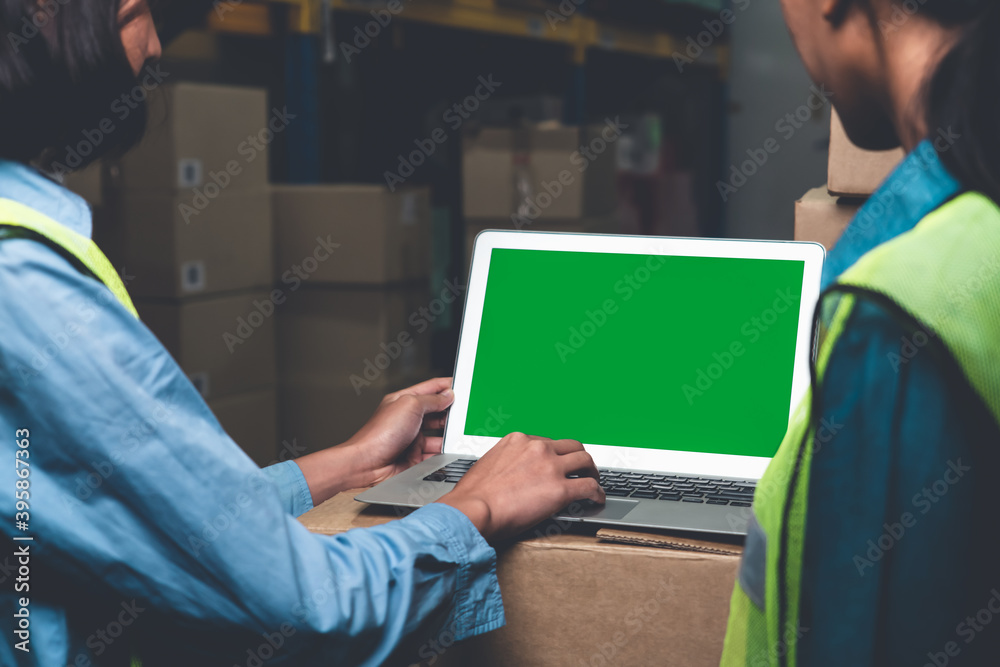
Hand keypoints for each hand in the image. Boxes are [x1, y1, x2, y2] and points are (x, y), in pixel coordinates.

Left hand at [345, 377, 454, 484]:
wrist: (366, 465)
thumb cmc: (379, 434)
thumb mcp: (409, 406)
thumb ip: (431, 400)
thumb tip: (447, 395)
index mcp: (405, 401)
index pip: (431, 388)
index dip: (447, 385)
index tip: (463, 386)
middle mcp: (408, 419)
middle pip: (437, 413)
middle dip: (451, 413)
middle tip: (466, 413)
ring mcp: (412, 439)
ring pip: (438, 435)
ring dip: (448, 436)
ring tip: (459, 435)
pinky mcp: (414, 458)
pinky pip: (435, 454)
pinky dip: (444, 454)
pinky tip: (450, 452)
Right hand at [437, 432, 604, 541]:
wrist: (472, 511)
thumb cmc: (473, 497)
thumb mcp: (488, 466)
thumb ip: (506, 464)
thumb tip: (512, 476)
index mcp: (517, 440)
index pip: (546, 442)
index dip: (555, 455)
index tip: (557, 464)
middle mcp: (536, 448)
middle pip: (570, 446)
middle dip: (578, 458)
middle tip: (582, 469)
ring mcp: (550, 467)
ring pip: (584, 461)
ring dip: (592, 472)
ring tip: (594, 482)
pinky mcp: (560, 489)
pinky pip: (589, 487)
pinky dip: (597, 492)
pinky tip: (596, 499)